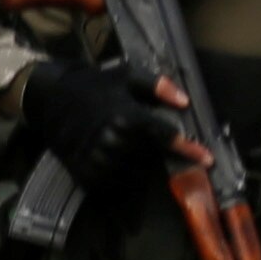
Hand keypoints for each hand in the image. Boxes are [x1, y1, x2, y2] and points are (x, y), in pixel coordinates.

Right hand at [18, 57, 178, 189]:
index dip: (189, 149)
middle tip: (137, 134)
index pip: (165, 138)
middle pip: (152, 157)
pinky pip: (116, 184)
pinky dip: (121, 175)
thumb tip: (185, 101)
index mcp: (127, 117)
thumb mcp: (126, 75)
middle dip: (153, 149)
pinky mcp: (87, 176)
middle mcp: (113, 143)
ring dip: (138, 162)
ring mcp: (99, 162)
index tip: (208, 159)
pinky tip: (113, 156)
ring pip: (135, 173)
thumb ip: (158, 86)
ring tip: (122, 142)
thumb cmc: (94, 85)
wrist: (51, 100)